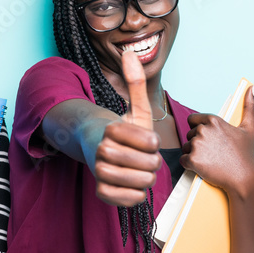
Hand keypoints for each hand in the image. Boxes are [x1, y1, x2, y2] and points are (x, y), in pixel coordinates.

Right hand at [93, 51, 161, 206]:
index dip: (154, 143)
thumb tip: (130, 53)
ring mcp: (100, 171)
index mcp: (112, 129)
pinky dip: (136, 195)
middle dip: (153, 162)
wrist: (99, 150)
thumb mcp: (135, 108)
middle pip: (148, 164)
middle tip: (146, 159)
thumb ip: (136, 83)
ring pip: (139, 182)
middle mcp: (102, 150)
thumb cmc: (125, 131)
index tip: (147, 141)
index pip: (150, 141)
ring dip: (146, 179)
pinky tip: (133, 185)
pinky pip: (128, 199)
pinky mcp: (101, 191)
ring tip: (141, 172)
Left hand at [180, 85, 253, 196]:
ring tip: (210, 159)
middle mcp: (203, 130)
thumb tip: (252, 88)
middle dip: (197, 143)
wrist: (243, 177)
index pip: (192, 120)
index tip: (210, 139)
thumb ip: (249, 106)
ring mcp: (197, 145)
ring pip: (185, 147)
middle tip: (214, 152)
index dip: (199, 129)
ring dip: (193, 154)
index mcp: (213, 120)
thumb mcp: (248, 128)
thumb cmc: (245, 153)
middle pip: (189, 134)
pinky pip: (182, 160)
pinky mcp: (192, 160)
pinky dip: (189, 165)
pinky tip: (203, 166)